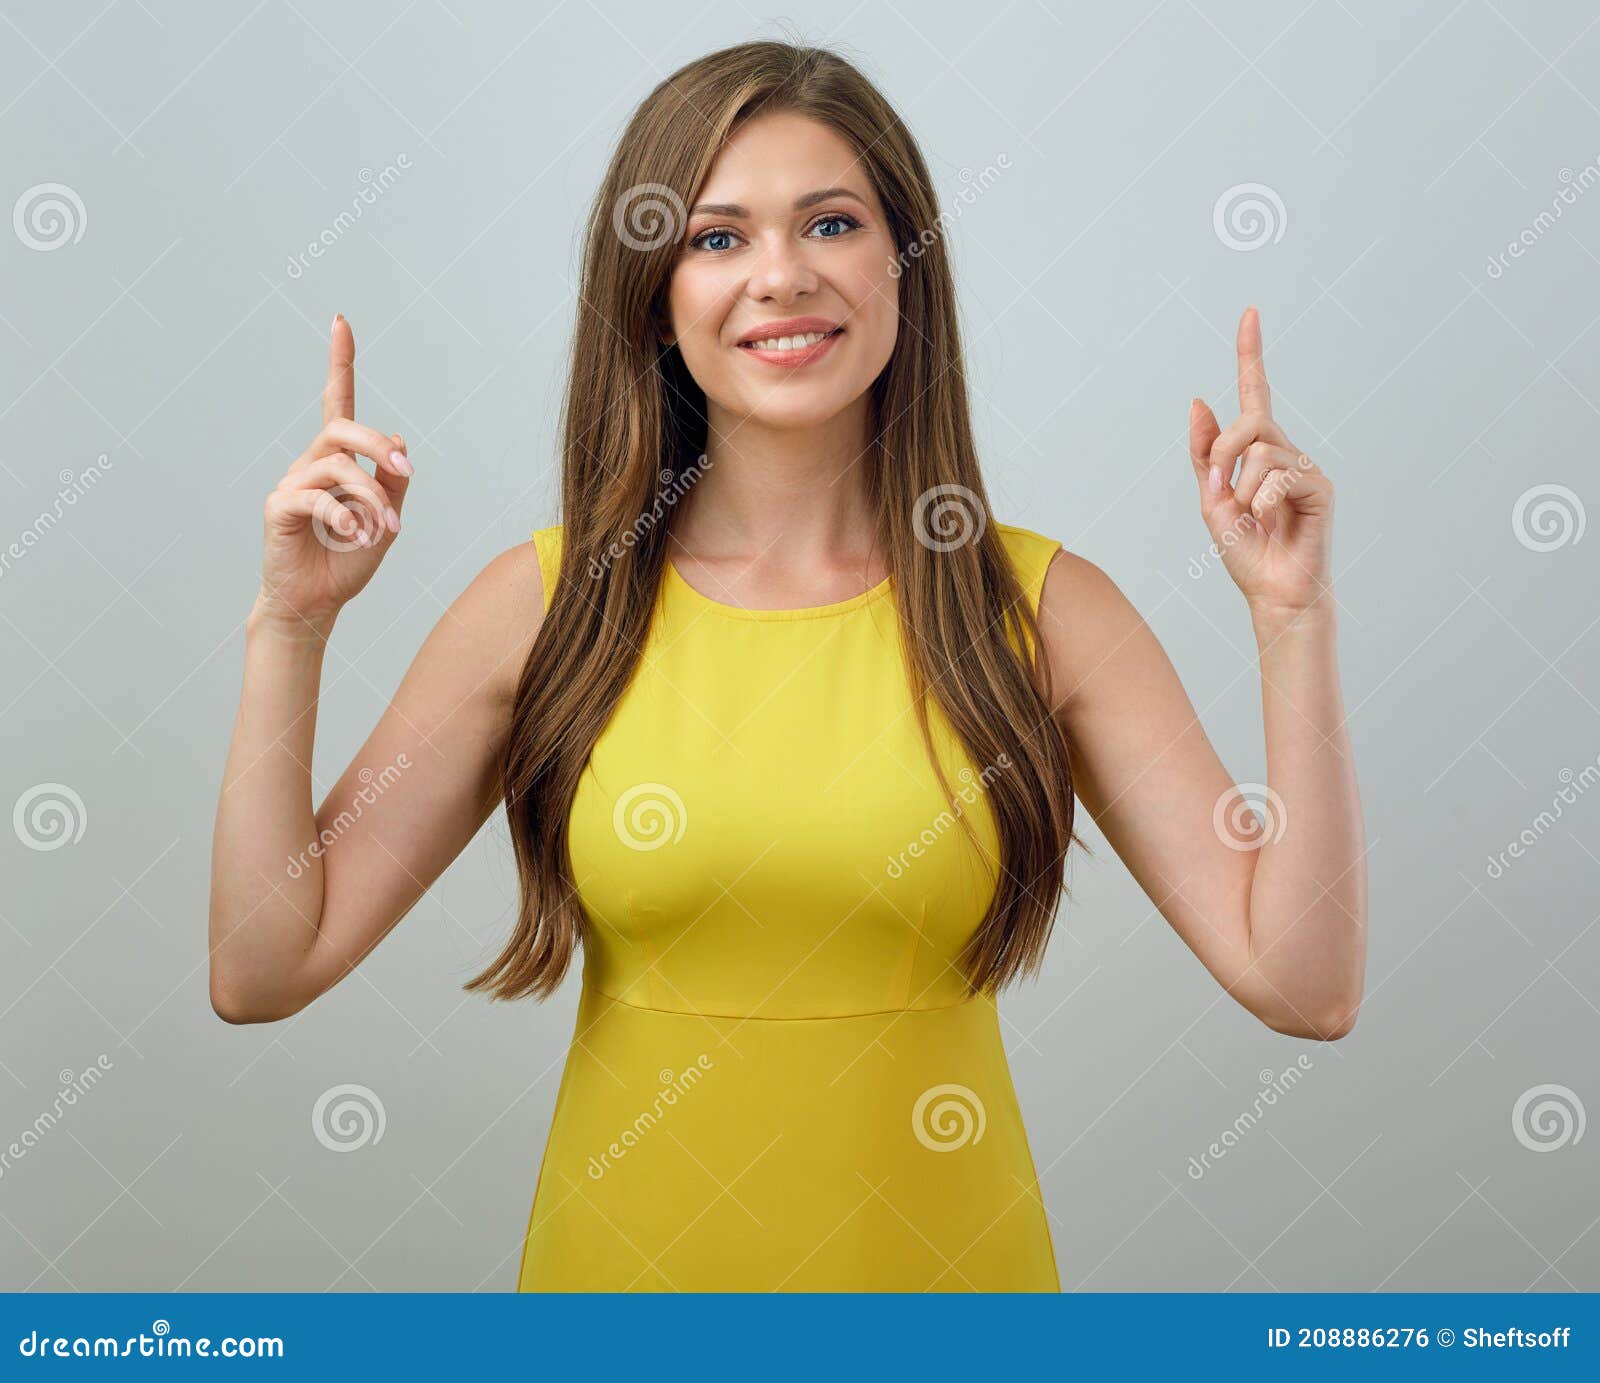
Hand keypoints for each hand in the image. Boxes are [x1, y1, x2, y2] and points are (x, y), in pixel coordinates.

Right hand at [254, 315, 412, 632]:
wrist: (316, 605)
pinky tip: (354, 538)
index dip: (339, 362)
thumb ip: (393, 486)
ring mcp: (292, 483)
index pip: (339, 401)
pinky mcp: (279, 507)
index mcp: (338, 461)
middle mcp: (312, 463)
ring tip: (385, 530)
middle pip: (343, 428)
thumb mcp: (386, 523)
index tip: (340, 321)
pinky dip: (344, 518)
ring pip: (338, 465)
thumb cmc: (347, 563)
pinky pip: (315, 498)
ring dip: (372, 497)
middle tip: (406, 473)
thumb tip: (399, 442)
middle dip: (379, 446)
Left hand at [1188, 307, 1334, 620]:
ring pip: (1260, 449)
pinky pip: (1279, 475)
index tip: (1250, 313)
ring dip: (1240, 487)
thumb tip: (1198, 399)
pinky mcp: (1320, 487)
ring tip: (1249, 514)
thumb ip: (1204, 453)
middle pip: (1250, 420)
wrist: (1272, 592)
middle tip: (1219, 488)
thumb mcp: (1212, 500)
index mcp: (1258, 452)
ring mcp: (1305, 468)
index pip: (1255, 393)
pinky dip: (1261, 499)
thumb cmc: (1246, 551)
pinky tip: (1268, 519)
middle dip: (1223, 451)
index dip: (1250, 354)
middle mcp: (1285, 452)